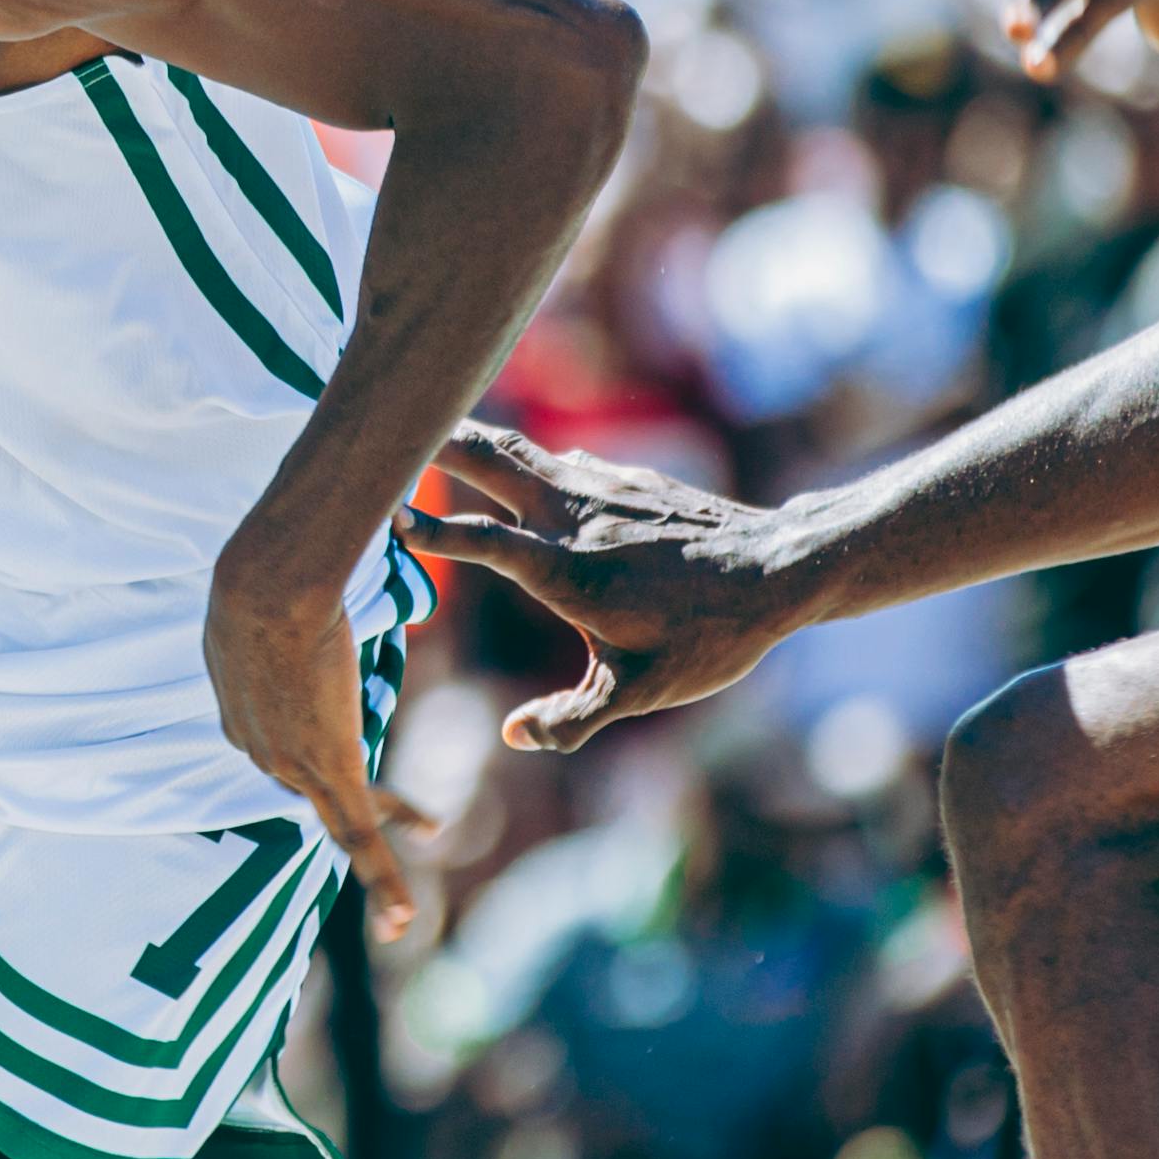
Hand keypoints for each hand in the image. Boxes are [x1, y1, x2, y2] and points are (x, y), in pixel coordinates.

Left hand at [202, 546, 434, 945]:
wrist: (267, 587)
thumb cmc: (267, 574)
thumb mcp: (258, 596)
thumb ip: (274, 610)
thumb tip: (289, 574)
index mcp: (239, 713)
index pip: (279, 747)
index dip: (307, 750)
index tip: (331, 739)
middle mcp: (259, 750)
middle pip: (308, 788)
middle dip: (345, 803)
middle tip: (375, 822)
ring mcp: (293, 765)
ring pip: (340, 822)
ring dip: (377, 854)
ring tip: (406, 891)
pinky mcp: (330, 769)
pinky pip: (360, 837)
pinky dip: (382, 882)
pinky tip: (403, 917)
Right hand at [396, 426, 824, 752]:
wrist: (780, 569)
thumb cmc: (711, 637)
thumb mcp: (643, 693)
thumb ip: (574, 720)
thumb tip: (513, 738)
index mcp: (570, 571)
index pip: (487, 543)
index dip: (436, 534)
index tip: (387, 521)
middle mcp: (577, 519)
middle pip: (491, 465)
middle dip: (435, 443)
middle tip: (378, 426)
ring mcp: (600, 490)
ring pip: (519, 451)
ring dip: (468, 436)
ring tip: (422, 420)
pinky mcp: (622, 478)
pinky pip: (555, 458)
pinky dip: (517, 453)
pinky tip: (510, 460)